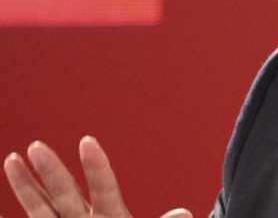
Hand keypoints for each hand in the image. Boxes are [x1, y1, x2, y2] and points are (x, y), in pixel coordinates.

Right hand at [3, 136, 191, 217]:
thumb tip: (186, 214)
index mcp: (112, 216)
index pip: (104, 188)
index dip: (96, 167)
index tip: (87, 141)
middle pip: (66, 194)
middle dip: (51, 171)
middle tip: (37, 146)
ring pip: (41, 208)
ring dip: (26, 187)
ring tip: (12, 159)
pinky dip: (13, 217)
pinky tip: (0, 210)